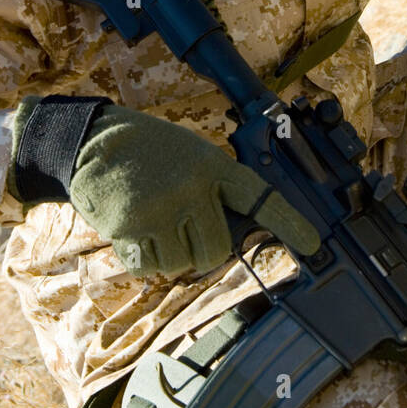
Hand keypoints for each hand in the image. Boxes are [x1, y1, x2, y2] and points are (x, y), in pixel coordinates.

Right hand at [9, 96, 320, 278]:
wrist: (93, 140)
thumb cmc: (148, 151)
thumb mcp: (190, 155)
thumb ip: (212, 189)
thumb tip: (233, 237)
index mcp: (213, 167)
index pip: (259, 197)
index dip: (288, 222)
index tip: (314, 243)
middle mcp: (192, 188)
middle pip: (215, 252)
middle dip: (201, 253)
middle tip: (183, 234)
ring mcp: (162, 209)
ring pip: (181, 264)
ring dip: (167, 257)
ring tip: (152, 225)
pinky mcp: (131, 226)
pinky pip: (148, 267)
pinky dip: (141, 259)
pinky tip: (133, 231)